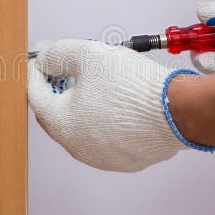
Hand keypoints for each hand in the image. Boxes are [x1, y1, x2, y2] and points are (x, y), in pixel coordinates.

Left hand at [28, 39, 214, 171]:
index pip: (36, 95)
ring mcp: (103, 157)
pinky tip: (117, 101)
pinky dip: (106, 118)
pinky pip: (107, 136)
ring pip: (84, 126)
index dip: (37, 72)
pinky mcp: (126, 160)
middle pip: (58, 113)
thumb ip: (58, 54)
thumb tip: (45, 58)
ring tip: (97, 81)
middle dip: (60, 88)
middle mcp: (78, 147)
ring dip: (84, 104)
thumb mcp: (88, 56)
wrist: (179, 110)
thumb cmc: (133, 87)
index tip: (43, 58)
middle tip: (67, 67)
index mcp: (62, 125)